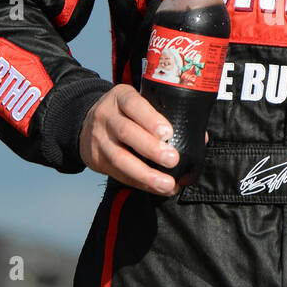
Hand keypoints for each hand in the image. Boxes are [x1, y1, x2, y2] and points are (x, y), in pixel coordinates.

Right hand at [78, 84, 205, 194]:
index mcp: (121, 97)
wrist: (85, 124)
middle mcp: (106, 116)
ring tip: (167, 184)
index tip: (168, 133)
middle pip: (126, 132)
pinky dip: (140, 184)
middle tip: (173, 160)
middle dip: (151, 148)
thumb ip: (164, 114)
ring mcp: (99, 139)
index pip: (133, 104)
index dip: (150, 119)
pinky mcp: (96, 160)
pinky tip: (158, 189)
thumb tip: (200, 138)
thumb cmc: (126, 113)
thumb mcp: (138, 103)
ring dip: (145, 174)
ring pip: (120, 158)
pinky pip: (119, 174)